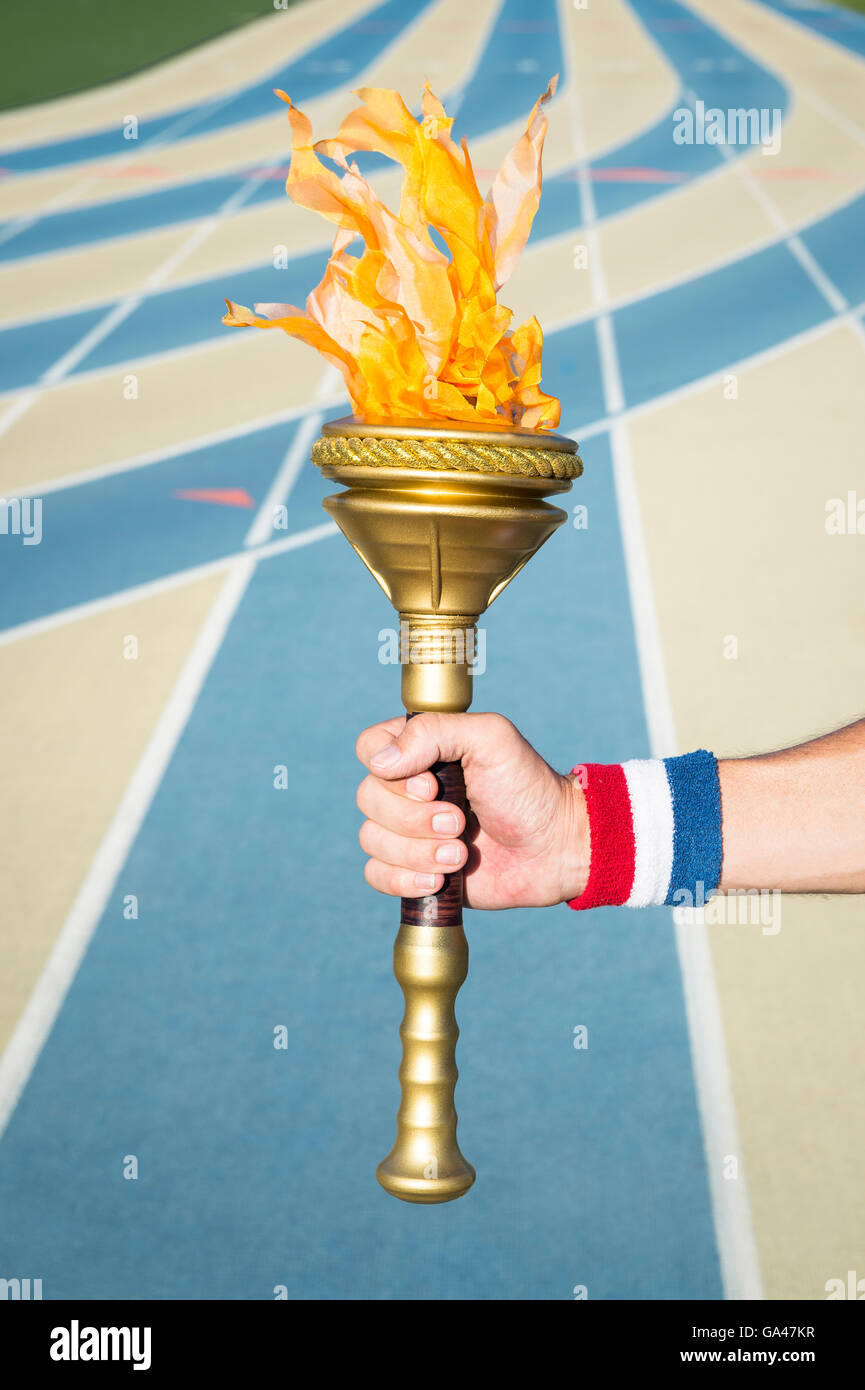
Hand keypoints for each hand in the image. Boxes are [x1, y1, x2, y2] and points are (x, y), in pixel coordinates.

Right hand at [355, 712, 588, 908]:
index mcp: (420, 749)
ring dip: (417, 851)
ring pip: (371, 839)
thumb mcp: (490, 739)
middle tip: (459, 821)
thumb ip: (434, 732)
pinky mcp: (413, 869)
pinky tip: (440, 880)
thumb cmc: (527, 788)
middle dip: (414, 818)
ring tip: (460, 854)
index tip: (432, 783)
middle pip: (367, 798)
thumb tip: (379, 763)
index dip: (391, 771)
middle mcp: (408, 788)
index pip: (369, 749)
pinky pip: (377, 875)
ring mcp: (408, 830)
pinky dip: (404, 880)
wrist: (554, 849)